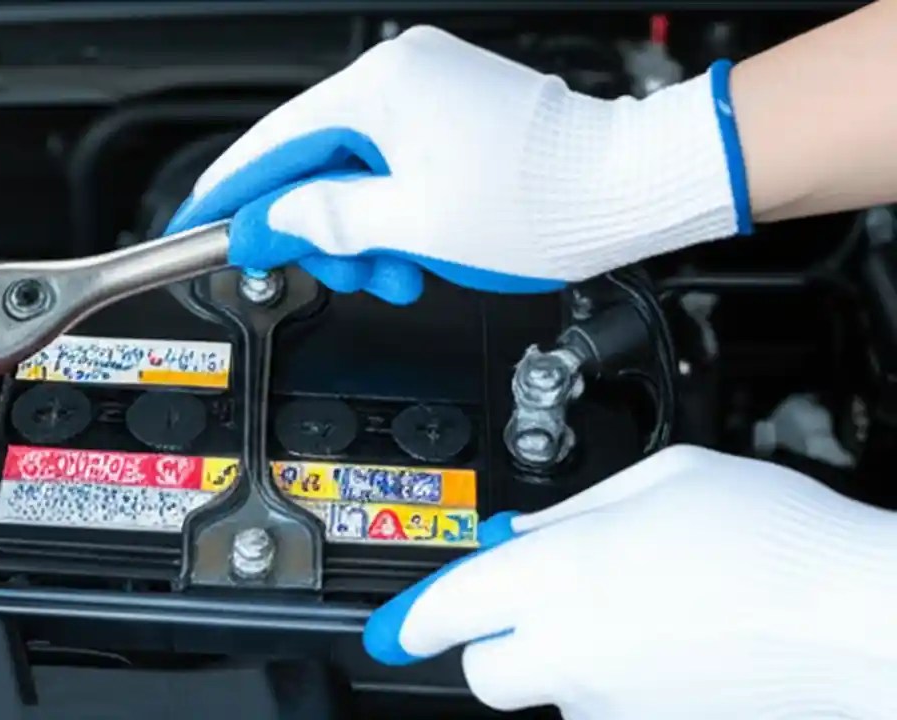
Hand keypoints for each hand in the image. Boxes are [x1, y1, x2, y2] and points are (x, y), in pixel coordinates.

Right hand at [166, 26, 747, 303]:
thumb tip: (269, 221)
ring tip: (396, 274)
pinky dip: (393, 211)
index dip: (231, 193)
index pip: (274, 144)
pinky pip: (396, 163)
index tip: (201, 223)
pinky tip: (413, 249)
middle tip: (332, 274)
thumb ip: (325, 221)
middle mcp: (404, 75)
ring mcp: (432, 89)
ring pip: (357, 170)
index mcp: (381, 90)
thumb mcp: (412, 225)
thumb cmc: (540, 198)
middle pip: (316, 161)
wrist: (628, 186)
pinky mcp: (457, 109)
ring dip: (362, 231)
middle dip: (319, 229)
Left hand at [363, 445, 896, 718]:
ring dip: (567, 656)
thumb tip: (521, 537)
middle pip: (485, 670)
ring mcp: (613, 705)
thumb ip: (573, 512)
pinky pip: (609, 706)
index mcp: (561, 574)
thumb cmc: (775, 540)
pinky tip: (671, 641)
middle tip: (528, 603)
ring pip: (551, 690)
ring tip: (638, 608)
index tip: (398, 622)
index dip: (413, 615)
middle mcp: (572, 650)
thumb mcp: (666, 480)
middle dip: (490, 639)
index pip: (447, 607)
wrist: (863, 622)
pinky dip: (618, 679)